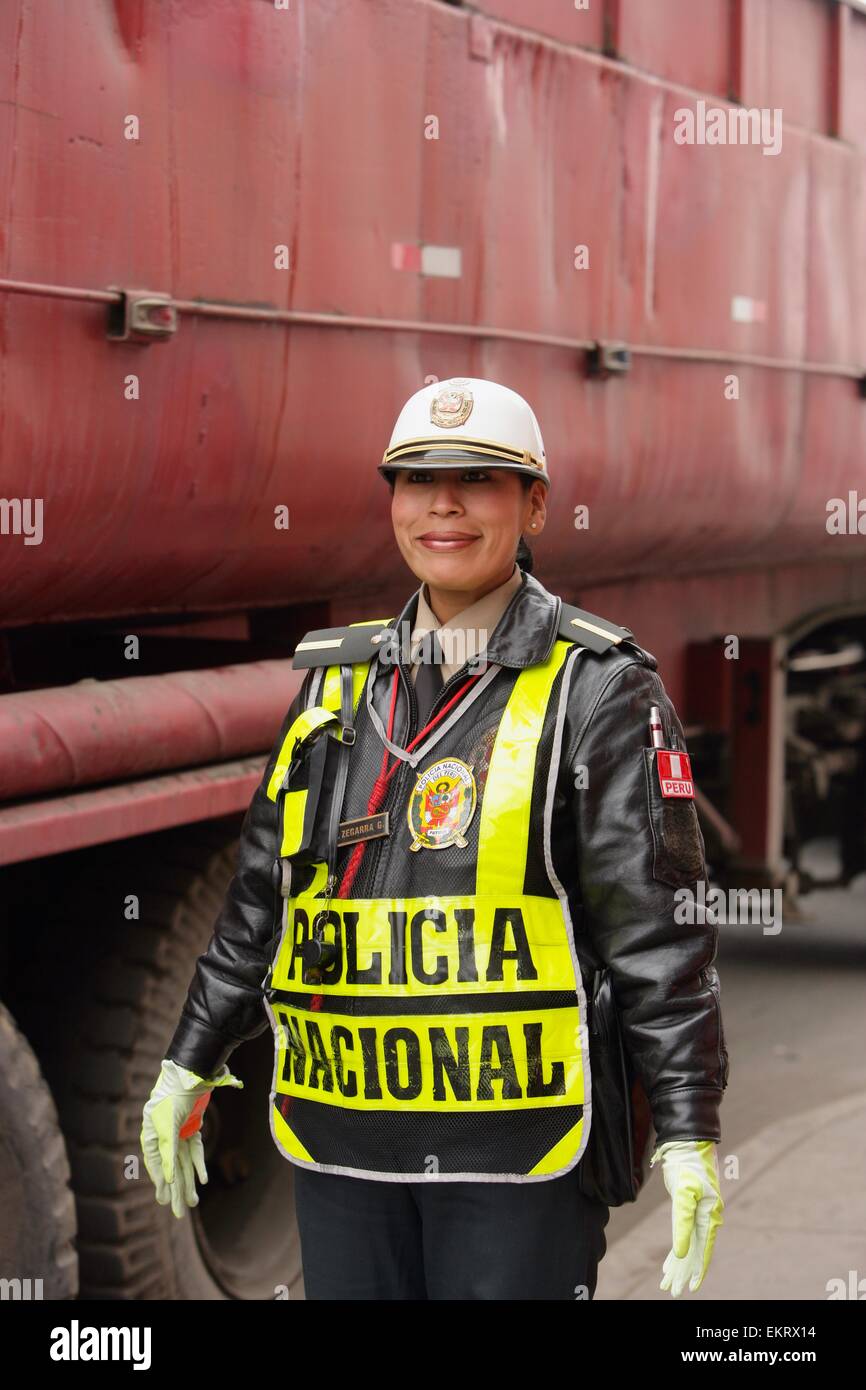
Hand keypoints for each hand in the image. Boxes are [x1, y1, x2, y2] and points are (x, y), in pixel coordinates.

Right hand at [140, 1058, 242, 1218]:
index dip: (162, 1183)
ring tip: (193, 1203)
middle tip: (181, 1213)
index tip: (166, 1201)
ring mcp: (179, 1132)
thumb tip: (169, 1180)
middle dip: (177, 1191)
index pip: (157, 1165)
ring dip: (189, 1182)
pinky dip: (198, 1164)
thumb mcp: (168, 1126)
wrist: (191, 1073)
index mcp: (152, 1135)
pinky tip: (203, 1179)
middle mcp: (165, 1136)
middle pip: (171, 1168)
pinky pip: (194, 1150)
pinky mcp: (192, 1127)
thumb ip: (168, 1153)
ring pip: (184, 1163)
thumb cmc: (174, 1098)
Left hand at [650, 1139, 723, 1296]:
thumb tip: (681, 1252)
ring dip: (679, 1264)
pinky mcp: (688, 1208)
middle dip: (684, 1272)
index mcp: (710, 1216)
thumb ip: (683, 1223)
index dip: (698, 1269)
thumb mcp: (684, 1193)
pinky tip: (670, 1261)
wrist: (687, 1142)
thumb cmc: (688, 1165)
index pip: (705, 1249)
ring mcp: (698, 1213)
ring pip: (689, 1245)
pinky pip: (684, 1234)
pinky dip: (677, 1249)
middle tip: (673, 1290)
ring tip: (668, 1282)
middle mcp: (707, 1217)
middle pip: (696, 1251)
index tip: (691, 1287)